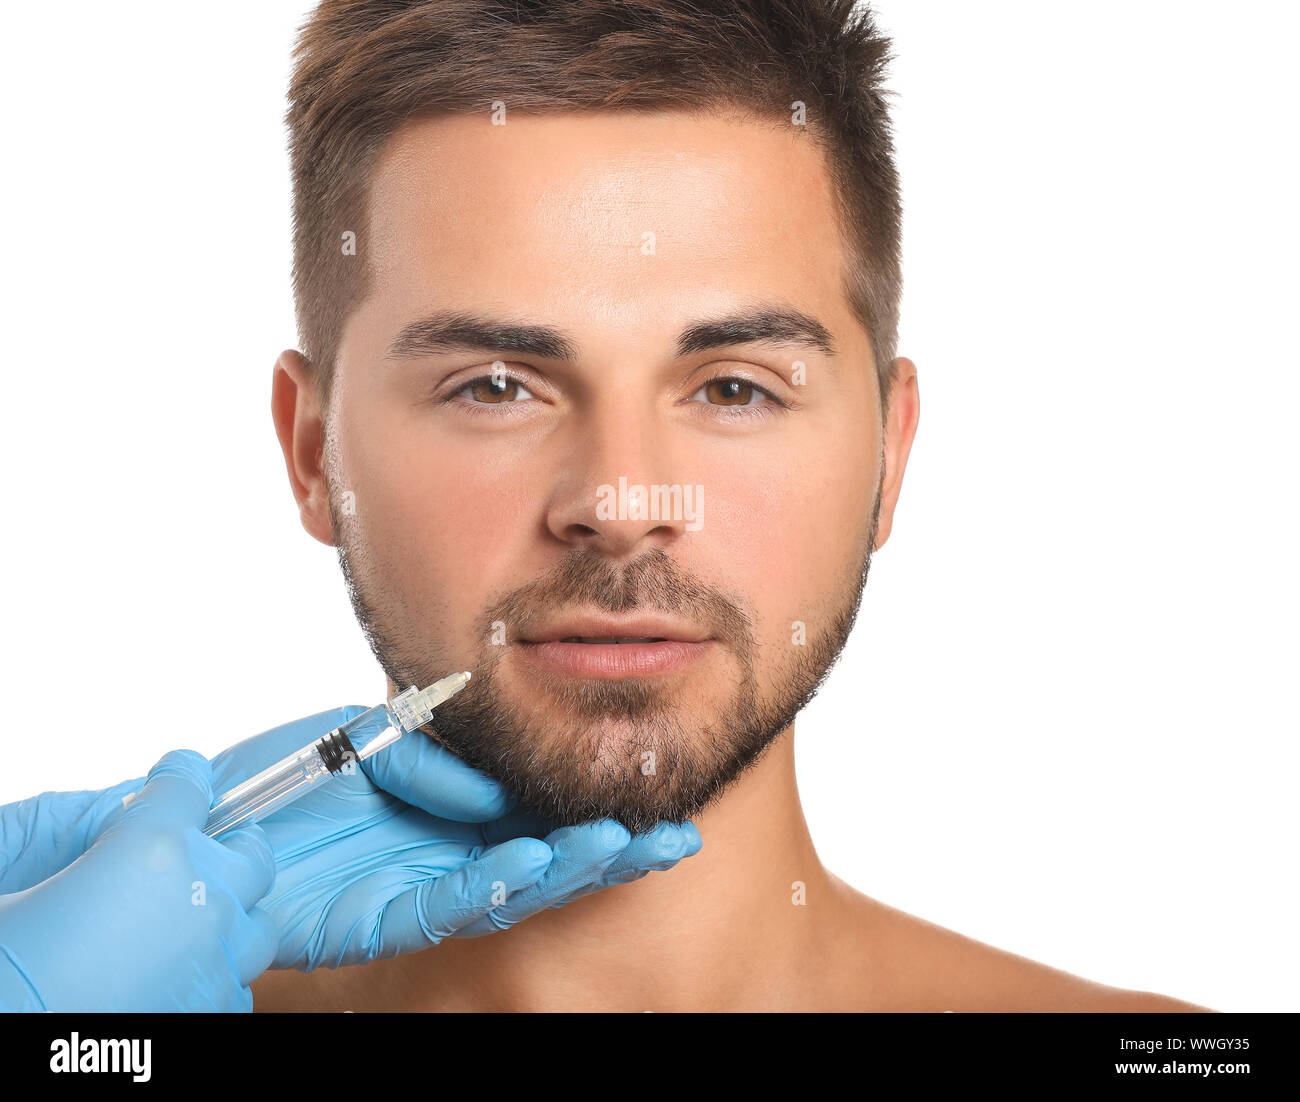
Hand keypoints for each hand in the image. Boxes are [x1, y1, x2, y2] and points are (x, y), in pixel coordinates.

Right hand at [0, 750, 277, 1010]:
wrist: (13, 1035)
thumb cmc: (7, 967)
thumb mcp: (23, 889)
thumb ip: (68, 843)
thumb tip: (100, 838)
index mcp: (152, 847)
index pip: (188, 783)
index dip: (179, 777)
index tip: (177, 778)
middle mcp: (202, 898)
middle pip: (251, 856)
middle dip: (230, 851)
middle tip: (201, 859)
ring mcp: (217, 959)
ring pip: (257, 928)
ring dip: (232, 923)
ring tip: (195, 930)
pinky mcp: (214, 1011)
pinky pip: (240, 988)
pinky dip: (216, 980)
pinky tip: (182, 982)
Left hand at [206, 706, 701, 970]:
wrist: (203, 829)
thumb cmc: (279, 783)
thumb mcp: (356, 739)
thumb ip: (423, 756)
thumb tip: (487, 791)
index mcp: (448, 807)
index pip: (534, 805)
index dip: (588, 800)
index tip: (645, 786)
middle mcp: (448, 850)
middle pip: (547, 855)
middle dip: (611, 849)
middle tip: (675, 838)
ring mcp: (422, 888)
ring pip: (516, 886)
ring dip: (571, 867)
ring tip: (622, 845)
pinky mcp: (386, 920)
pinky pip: (453, 904)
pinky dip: (498, 883)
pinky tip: (536, 861)